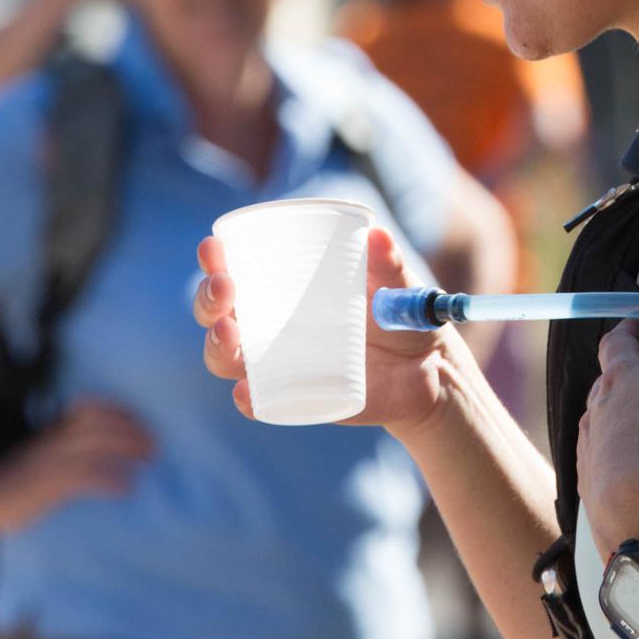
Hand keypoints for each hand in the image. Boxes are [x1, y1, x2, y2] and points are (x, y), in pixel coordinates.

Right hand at [0, 399, 152, 534]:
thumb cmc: (15, 476)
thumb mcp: (43, 452)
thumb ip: (66, 443)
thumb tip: (101, 446)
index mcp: (54, 432)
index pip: (90, 409)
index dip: (119, 411)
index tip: (142, 421)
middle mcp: (54, 442)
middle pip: (99, 425)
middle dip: (132, 430)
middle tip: (156, 444)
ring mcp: (50, 462)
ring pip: (94, 445)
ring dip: (126, 449)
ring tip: (149, 459)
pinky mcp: (47, 487)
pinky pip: (82, 477)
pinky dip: (108, 480)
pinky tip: (127, 488)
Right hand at [195, 228, 461, 437]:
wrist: (430, 371)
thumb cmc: (401, 316)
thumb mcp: (399, 286)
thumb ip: (389, 263)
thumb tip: (377, 235)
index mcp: (285, 288)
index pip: (236, 270)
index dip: (215, 260)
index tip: (213, 247)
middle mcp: (272, 325)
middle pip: (218, 314)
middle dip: (209, 299)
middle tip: (225, 286)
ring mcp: (281, 364)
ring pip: (229, 358)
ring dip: (219, 345)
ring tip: (230, 332)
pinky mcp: (298, 398)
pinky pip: (262, 403)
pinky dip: (250, 398)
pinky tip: (247, 391)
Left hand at [576, 287, 638, 558]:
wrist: (635, 505)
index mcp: (619, 378)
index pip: (617, 341)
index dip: (630, 330)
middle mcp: (598, 407)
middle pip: (607, 380)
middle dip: (628, 374)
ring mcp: (591, 444)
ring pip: (601, 419)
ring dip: (620, 414)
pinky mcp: (591, 478)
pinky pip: (600, 456)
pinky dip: (615, 452)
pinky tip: (633, 463)